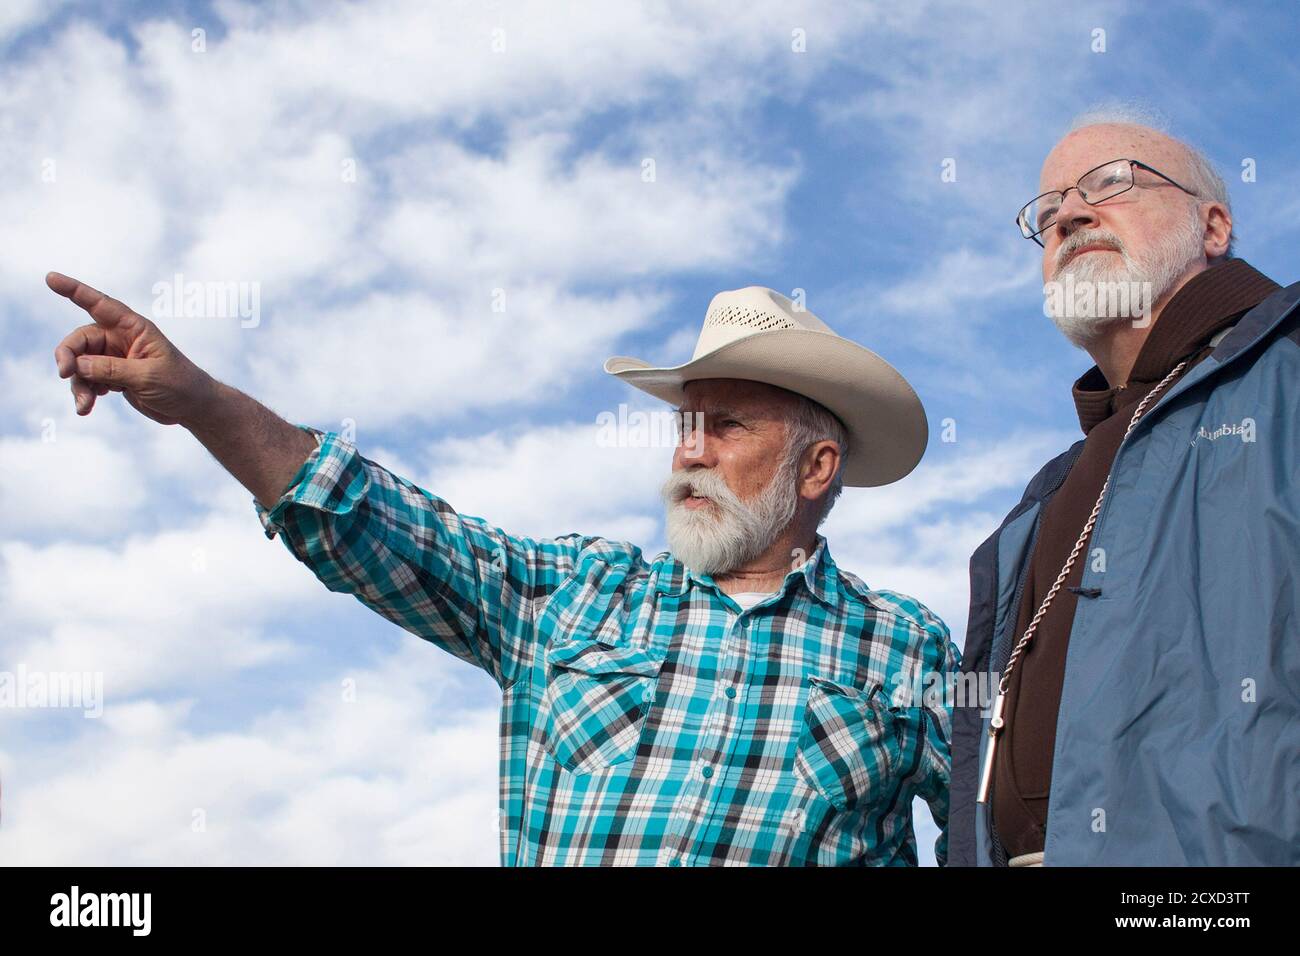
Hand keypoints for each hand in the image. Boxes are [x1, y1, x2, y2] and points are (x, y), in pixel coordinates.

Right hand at [49, 271, 214, 425]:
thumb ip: (112, 369)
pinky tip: (86, 407)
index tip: (50, 278)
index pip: (100, 304)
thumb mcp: (147, 376)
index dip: (74, 290)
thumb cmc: (180, 385)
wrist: (193, 408)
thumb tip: (78, 364)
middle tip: (64, 374)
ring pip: (80, 364)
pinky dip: (83, 393)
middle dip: (68, 356)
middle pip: (80, 340)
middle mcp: (121, 339)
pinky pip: (86, 380)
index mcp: (134, 328)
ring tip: (84, 406)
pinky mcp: (112, 377)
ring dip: (77, 384)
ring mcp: (114, 358)